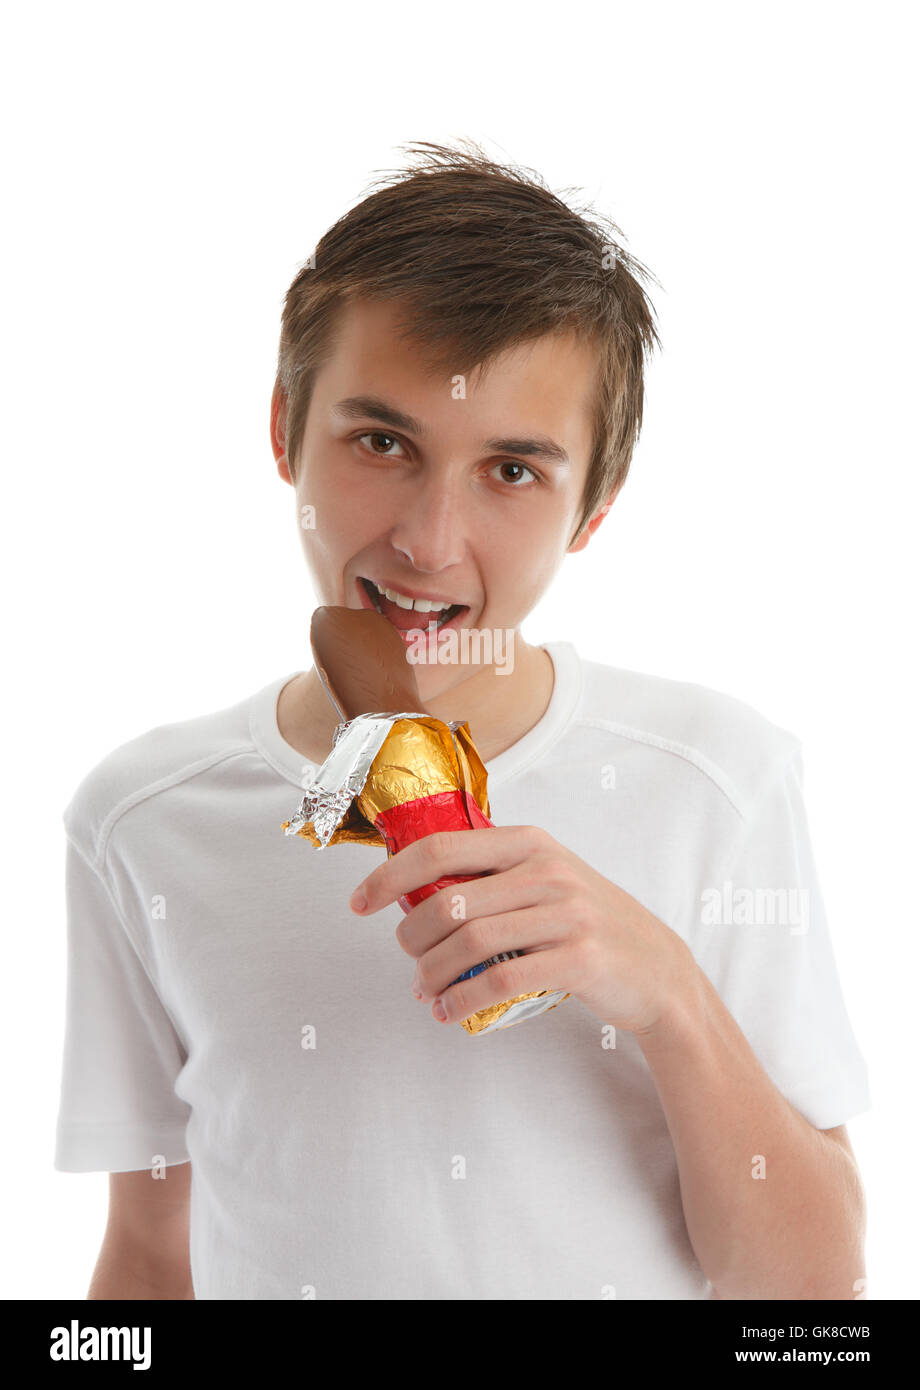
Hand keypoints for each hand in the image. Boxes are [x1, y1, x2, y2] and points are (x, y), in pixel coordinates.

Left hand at [349, 825, 694, 1032]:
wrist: (656, 967)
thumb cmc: (586, 922)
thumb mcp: (544, 878)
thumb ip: (491, 874)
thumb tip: (411, 891)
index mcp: (529, 842)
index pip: (440, 848)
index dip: (390, 875)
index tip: (360, 902)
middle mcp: (546, 871)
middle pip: (447, 902)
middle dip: (410, 938)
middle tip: (407, 959)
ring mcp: (565, 915)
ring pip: (467, 943)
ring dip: (431, 974)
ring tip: (424, 991)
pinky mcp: (578, 960)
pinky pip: (498, 982)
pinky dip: (460, 1000)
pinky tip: (448, 1010)